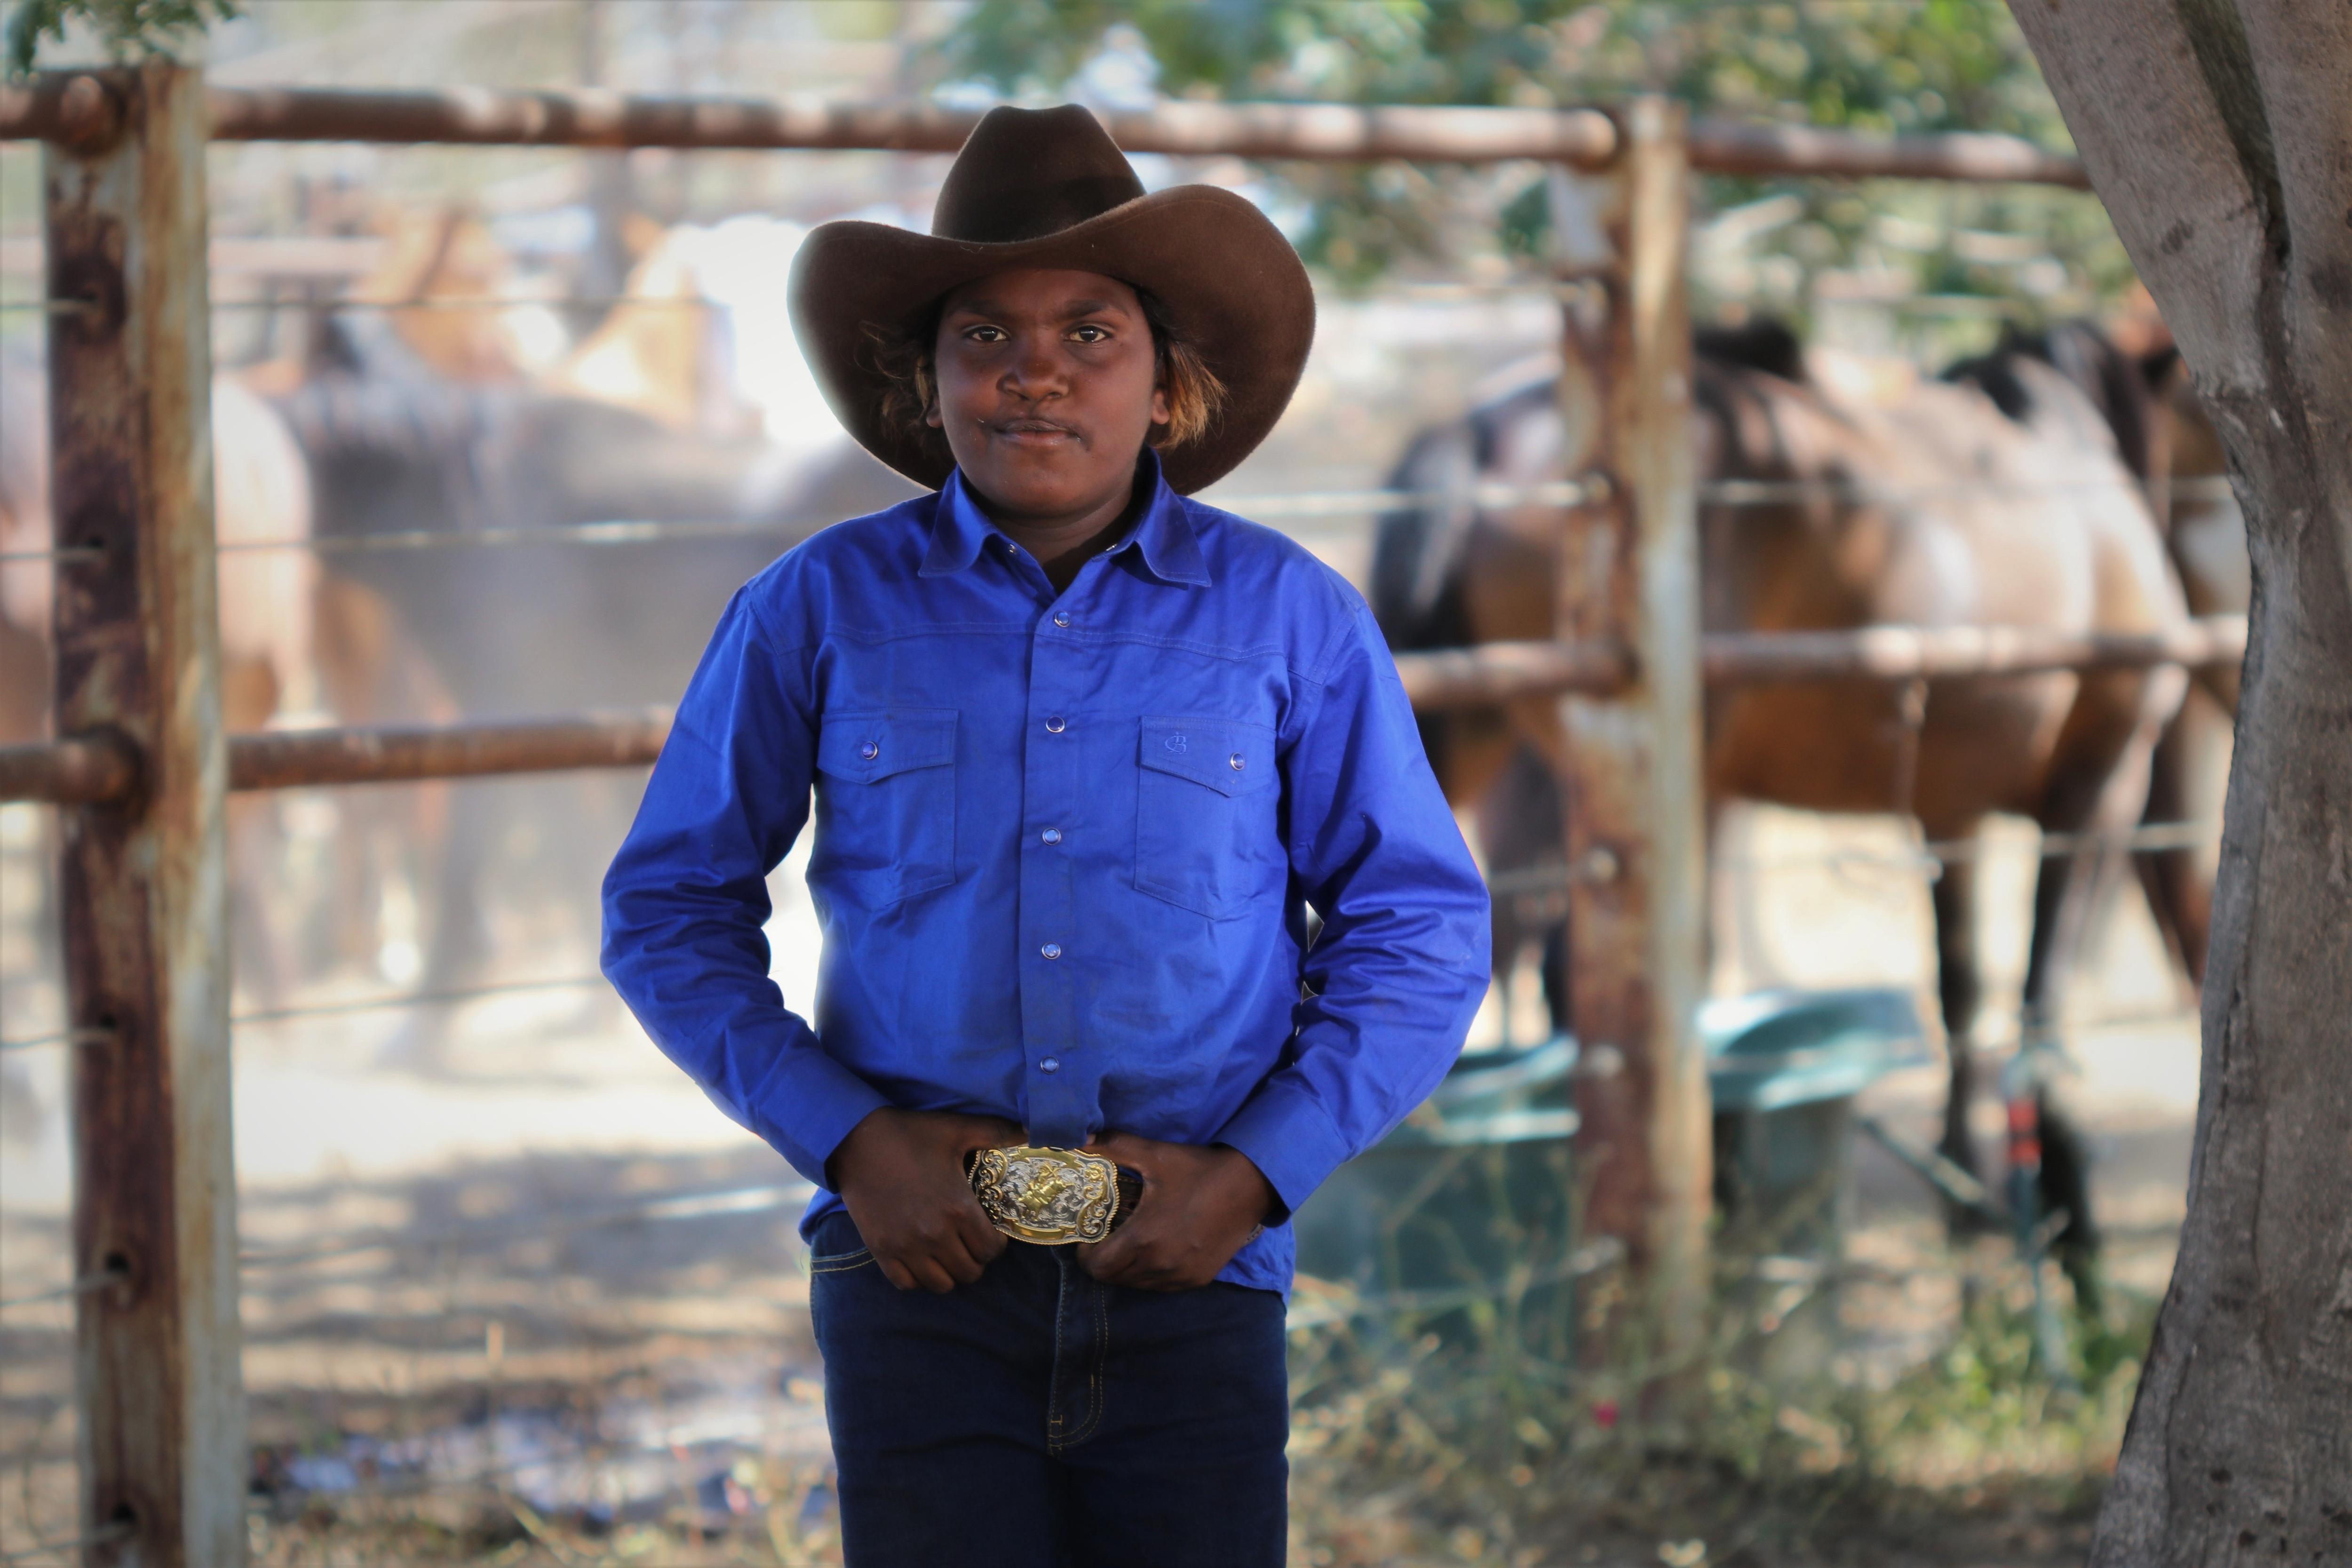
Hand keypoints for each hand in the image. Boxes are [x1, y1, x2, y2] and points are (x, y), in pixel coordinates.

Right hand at [827, 1108, 1022, 1292]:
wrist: (856, 1140)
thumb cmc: (910, 1134)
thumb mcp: (956, 1129)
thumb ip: (997, 1132)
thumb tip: (1032, 1130)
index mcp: (958, 1208)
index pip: (991, 1251)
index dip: (995, 1245)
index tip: (990, 1234)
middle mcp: (935, 1234)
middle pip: (969, 1272)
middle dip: (975, 1260)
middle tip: (970, 1243)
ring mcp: (906, 1247)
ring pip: (941, 1285)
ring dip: (949, 1272)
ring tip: (947, 1254)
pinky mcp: (881, 1250)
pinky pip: (906, 1284)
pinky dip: (917, 1278)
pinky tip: (921, 1259)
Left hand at [1076, 1133, 1274, 1291]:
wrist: (1250, 1185)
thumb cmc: (1198, 1169)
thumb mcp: (1154, 1154)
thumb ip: (1114, 1147)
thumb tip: (1083, 1139)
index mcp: (1144, 1239)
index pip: (1097, 1267)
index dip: (1086, 1254)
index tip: (1090, 1236)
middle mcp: (1160, 1266)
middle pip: (1114, 1278)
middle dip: (1105, 1260)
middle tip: (1108, 1236)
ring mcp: (1181, 1276)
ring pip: (1138, 1284)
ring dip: (1128, 1268)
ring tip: (1132, 1242)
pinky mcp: (1199, 1279)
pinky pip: (1163, 1286)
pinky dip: (1152, 1273)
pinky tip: (1158, 1249)